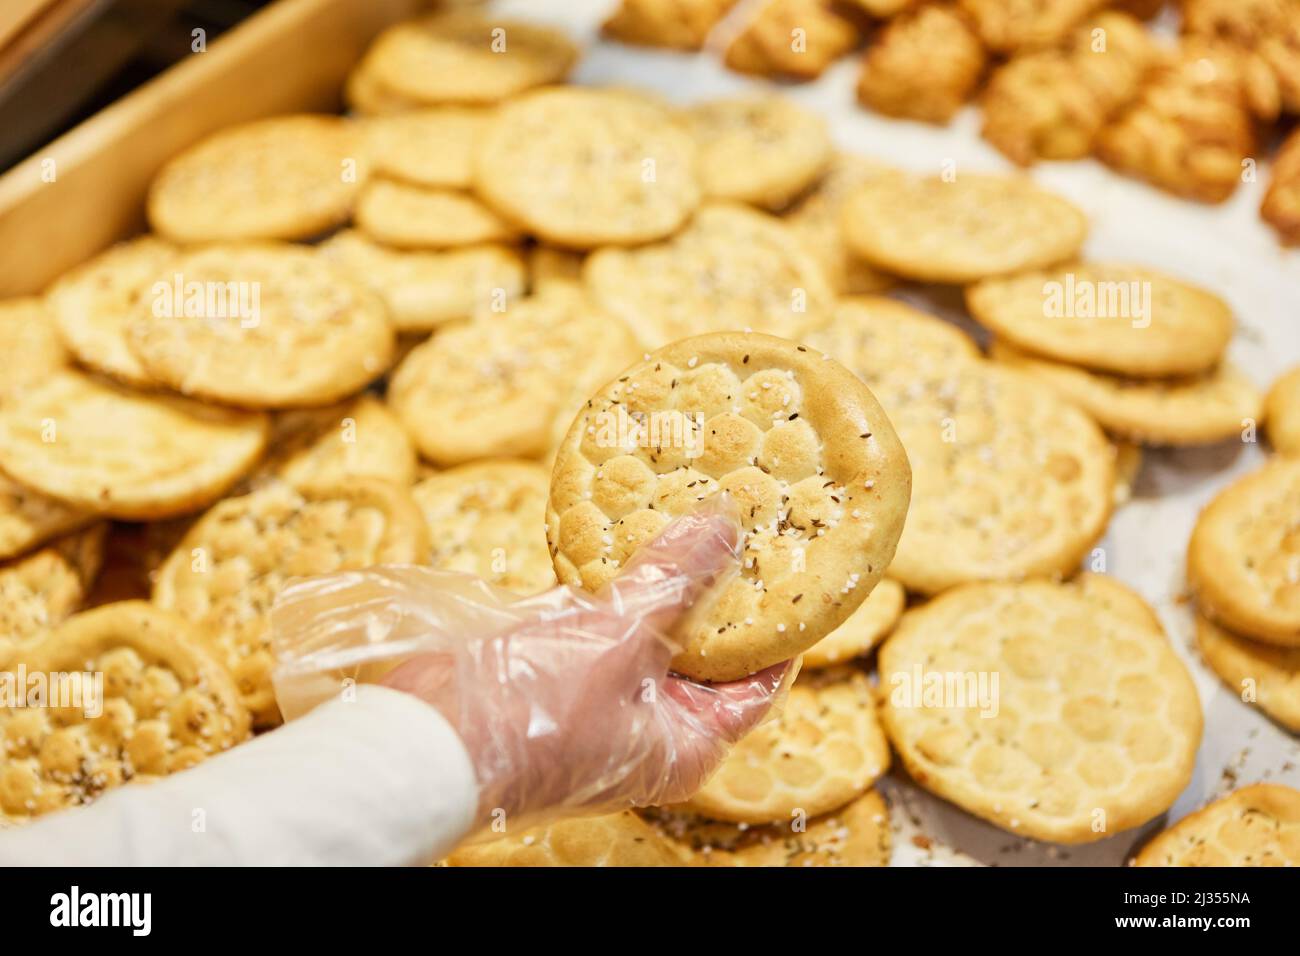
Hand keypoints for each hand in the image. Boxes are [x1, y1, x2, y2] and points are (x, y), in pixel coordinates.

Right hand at [271, 507, 787, 832]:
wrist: (424, 741)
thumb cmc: (532, 714)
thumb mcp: (618, 639)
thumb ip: (675, 580)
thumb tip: (725, 525)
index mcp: (686, 741)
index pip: (759, 679)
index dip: (779, 620)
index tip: (790, 560)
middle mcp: (653, 725)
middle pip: (705, 647)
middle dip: (714, 585)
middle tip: (739, 518)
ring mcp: (606, 699)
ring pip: (650, 627)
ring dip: (661, 575)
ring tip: (690, 508)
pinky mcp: (563, 671)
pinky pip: (602, 620)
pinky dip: (612, 580)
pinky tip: (622, 528)